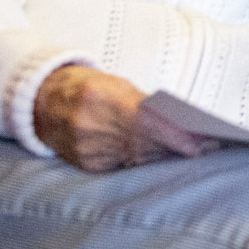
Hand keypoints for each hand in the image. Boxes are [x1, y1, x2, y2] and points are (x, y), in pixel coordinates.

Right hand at [33, 64, 218, 171]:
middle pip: (146, 144)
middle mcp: (91, 128)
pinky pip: (122, 165)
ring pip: (137, 157)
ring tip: (191, 151)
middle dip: (177, 146)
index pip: (147, 124)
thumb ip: (143, 104)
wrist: (41, 100)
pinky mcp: (85, 164)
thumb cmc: (86, 86)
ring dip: (164, 155)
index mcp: (100, 100)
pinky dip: (143, 160)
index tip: (201, 143)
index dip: (176, 136)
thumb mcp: (114, 83)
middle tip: (207, 146)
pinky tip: (161, 157)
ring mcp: (87, 149)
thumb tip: (178, 123)